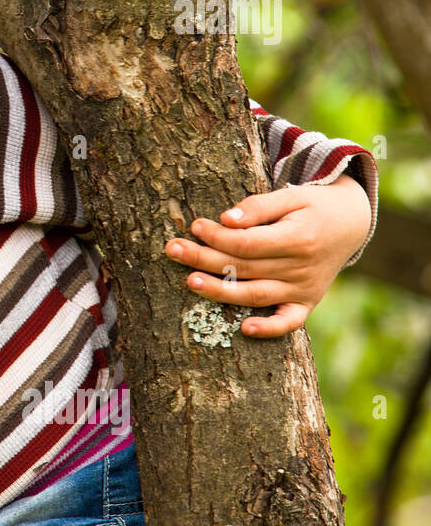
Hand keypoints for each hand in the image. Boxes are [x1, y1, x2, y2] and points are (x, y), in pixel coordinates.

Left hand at [163, 174, 370, 338]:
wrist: (351, 223)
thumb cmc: (314, 206)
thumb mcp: (291, 196)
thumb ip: (258, 207)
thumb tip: (225, 219)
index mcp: (298, 239)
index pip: (247, 243)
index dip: (218, 236)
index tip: (195, 225)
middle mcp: (301, 268)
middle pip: (244, 268)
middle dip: (204, 259)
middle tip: (173, 249)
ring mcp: (304, 289)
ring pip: (255, 295)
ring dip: (220, 292)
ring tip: (190, 282)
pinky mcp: (307, 302)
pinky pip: (289, 322)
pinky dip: (270, 329)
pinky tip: (244, 329)